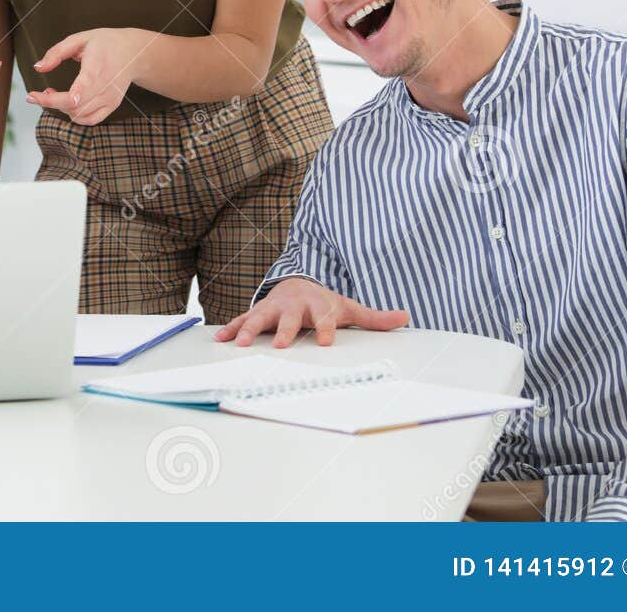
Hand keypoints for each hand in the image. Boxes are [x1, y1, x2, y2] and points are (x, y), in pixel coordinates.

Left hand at [26, 27, 147, 124]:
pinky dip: (74, 116)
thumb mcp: (80, 39)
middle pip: (75, 104)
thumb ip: (56, 52)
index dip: (71, 94)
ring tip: (50, 94)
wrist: (133, 53)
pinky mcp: (111, 106)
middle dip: (50, 102)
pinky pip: (89, 119)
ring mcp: (110, 98)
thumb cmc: (105, 43)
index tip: (50, 93)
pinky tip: (66, 103)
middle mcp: (106, 86)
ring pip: (80, 115)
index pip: (86, 84)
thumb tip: (38, 67)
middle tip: (35, 94)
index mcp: (98, 66)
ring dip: (60, 108)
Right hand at [214, 277, 410, 347]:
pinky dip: (231, 329)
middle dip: (286, 330)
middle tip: (283, 345)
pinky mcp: (258, 312)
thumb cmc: (324, 302)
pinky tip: (221, 340)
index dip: (325, 328)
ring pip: (260, 318)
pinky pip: (242, 320)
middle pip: (290, 318)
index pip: (324, 317)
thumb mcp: (348, 308)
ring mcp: (273, 308)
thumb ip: (375, 318)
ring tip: (241, 344)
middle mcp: (294, 305)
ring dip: (250, 330)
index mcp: (318, 304)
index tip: (325, 341)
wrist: (298, 282)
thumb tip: (406, 317)